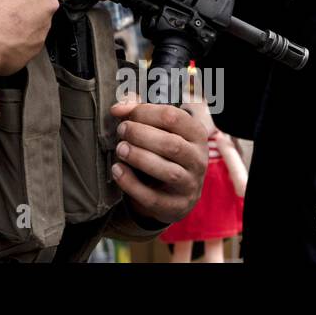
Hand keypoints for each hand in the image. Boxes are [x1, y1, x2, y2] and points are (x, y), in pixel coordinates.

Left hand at [109, 93, 208, 225]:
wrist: (173, 194)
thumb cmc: (162, 152)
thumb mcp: (157, 129)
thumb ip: (138, 113)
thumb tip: (118, 108)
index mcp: (195, 134)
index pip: (173, 117)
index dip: (145, 112)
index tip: (124, 115)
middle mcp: (198, 160)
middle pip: (172, 144)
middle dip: (141, 135)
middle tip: (121, 130)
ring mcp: (190, 185)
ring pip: (168, 172)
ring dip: (139, 158)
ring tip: (120, 149)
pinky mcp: (176, 206)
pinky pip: (153, 197)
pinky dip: (131, 184)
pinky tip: (117, 170)